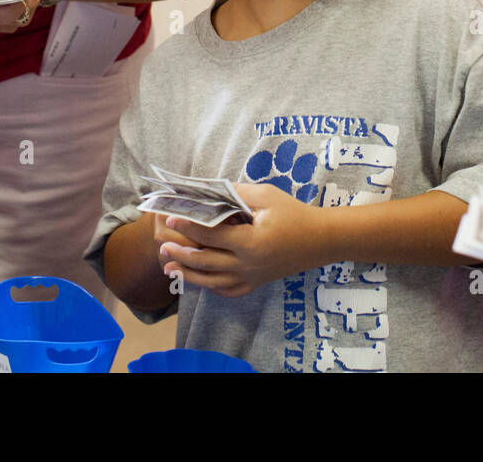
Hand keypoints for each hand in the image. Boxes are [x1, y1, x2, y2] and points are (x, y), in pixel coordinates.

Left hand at [157, 184, 323, 296]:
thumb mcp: (267, 196)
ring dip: (188, 274)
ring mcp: (251, 278)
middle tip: (163, 245)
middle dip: (181, 253)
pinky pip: (227, 290)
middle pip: (205, 262)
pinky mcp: (256, 284)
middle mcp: (248, 265)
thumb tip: (209, 190)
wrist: (320, 240)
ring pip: (212, 281)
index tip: (172, 218)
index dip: (188, 226)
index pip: (210, 234)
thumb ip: (237, 193)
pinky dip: (210, 286)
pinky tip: (198, 279)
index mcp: (250, 242)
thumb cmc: (294, 214)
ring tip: (170, 266)